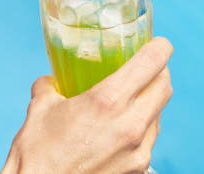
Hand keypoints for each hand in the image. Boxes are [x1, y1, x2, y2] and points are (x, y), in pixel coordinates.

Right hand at [1, 37, 172, 173]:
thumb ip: (49, 87)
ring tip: (131, 98)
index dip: (159, 48)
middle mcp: (130, 125)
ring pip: (158, 115)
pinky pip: (149, 140)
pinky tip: (121, 128)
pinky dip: (142, 127)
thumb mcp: (39, 110)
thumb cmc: (38, 155)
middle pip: (165, 87)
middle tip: (147, 66)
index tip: (159, 43)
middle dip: (159, 72)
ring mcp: (138, 152)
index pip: (151, 64)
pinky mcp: (137, 170)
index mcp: (106, 102)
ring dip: (150, 101)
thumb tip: (51, 81)